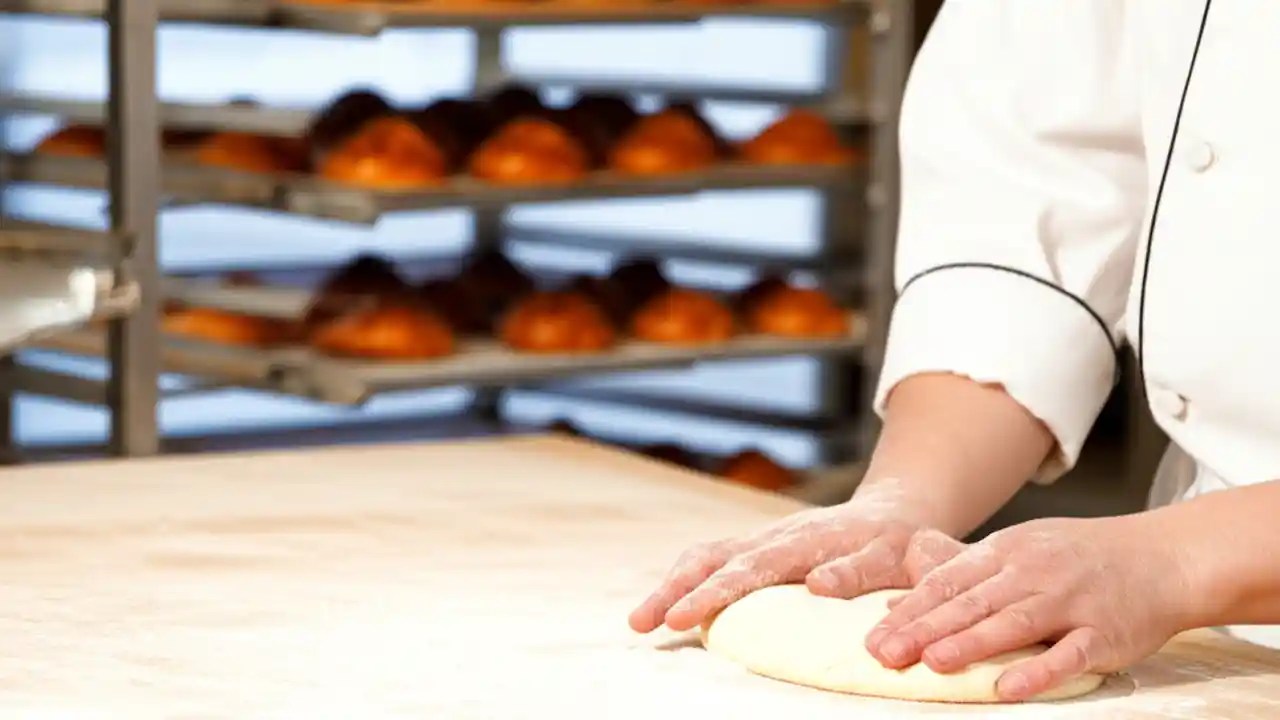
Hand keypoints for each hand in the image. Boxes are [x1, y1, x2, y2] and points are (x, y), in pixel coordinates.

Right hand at [627, 494, 965, 633]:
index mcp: (802, 540)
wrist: (894, 514)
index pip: (748, 568)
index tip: (682, 617)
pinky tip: (669, 606)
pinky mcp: (757, 549)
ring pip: (704, 557)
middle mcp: (773, 536)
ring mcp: (761, 540)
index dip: (714, 593)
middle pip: (712, 559)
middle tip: (640, 623)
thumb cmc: (900, 543)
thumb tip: (817, 586)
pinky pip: (713, 560)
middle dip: (673, 590)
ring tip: (639, 623)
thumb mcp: (895, 556)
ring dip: (670, 586)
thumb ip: (859, 570)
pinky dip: (685, 580)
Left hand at [864, 515, 1191, 700]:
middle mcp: (1032, 572)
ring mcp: (1069, 601)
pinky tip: (1008, 688)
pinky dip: (1038, 671)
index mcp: (1006, 552)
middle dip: (923, 629)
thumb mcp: (1017, 549)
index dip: (909, 609)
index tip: (874, 635)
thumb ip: (964, 572)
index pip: (948, 582)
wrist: (1161, 556)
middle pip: (970, 603)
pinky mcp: (1103, 633)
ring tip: (931, 663)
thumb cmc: (1078, 558)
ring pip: (1012, 623)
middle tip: (883, 653)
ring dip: (969, 643)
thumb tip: (901, 594)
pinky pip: (1067, 654)